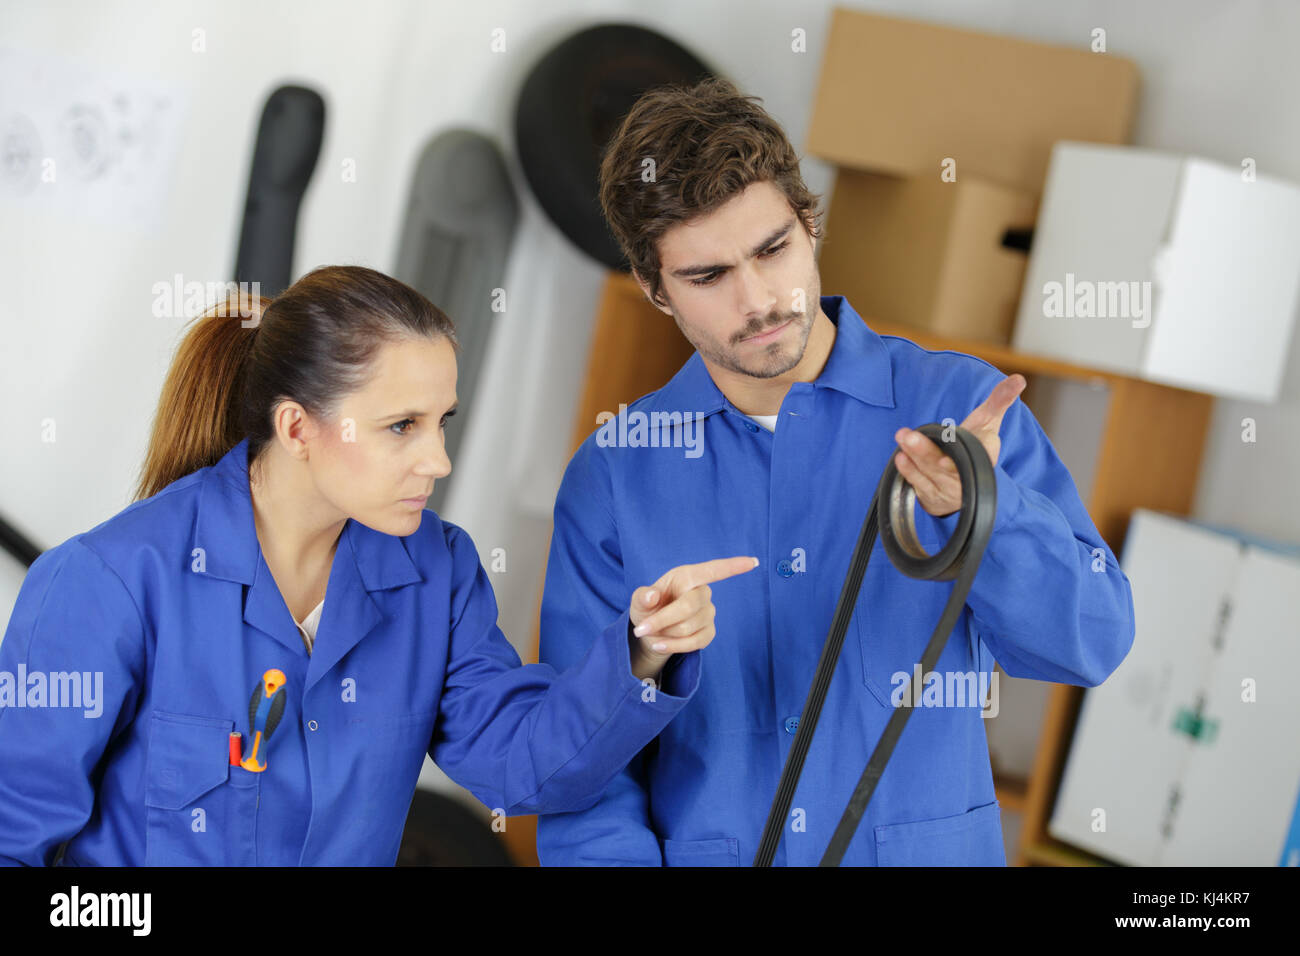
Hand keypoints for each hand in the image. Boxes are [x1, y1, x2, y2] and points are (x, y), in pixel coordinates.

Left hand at [627, 555, 759, 681]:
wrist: (651, 632)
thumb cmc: (648, 608)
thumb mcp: (639, 601)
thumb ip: (642, 597)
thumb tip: (652, 595)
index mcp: (687, 576)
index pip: (713, 570)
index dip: (733, 566)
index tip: (753, 562)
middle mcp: (702, 592)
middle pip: (688, 606)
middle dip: (662, 620)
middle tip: (640, 629)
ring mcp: (708, 613)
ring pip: (688, 627)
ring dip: (664, 634)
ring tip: (652, 633)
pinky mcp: (708, 632)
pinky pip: (693, 643)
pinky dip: (672, 646)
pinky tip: (661, 644)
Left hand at [892, 374, 1026, 517]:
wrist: (969, 479)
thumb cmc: (978, 442)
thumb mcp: (989, 420)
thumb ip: (1001, 399)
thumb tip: (1019, 378)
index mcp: (985, 457)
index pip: (979, 456)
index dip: (964, 457)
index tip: (947, 458)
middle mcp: (967, 476)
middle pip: (946, 466)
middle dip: (925, 452)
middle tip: (907, 436)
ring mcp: (949, 489)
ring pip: (929, 473)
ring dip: (913, 457)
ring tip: (902, 438)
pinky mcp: (932, 497)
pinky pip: (919, 486)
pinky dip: (909, 472)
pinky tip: (900, 458)